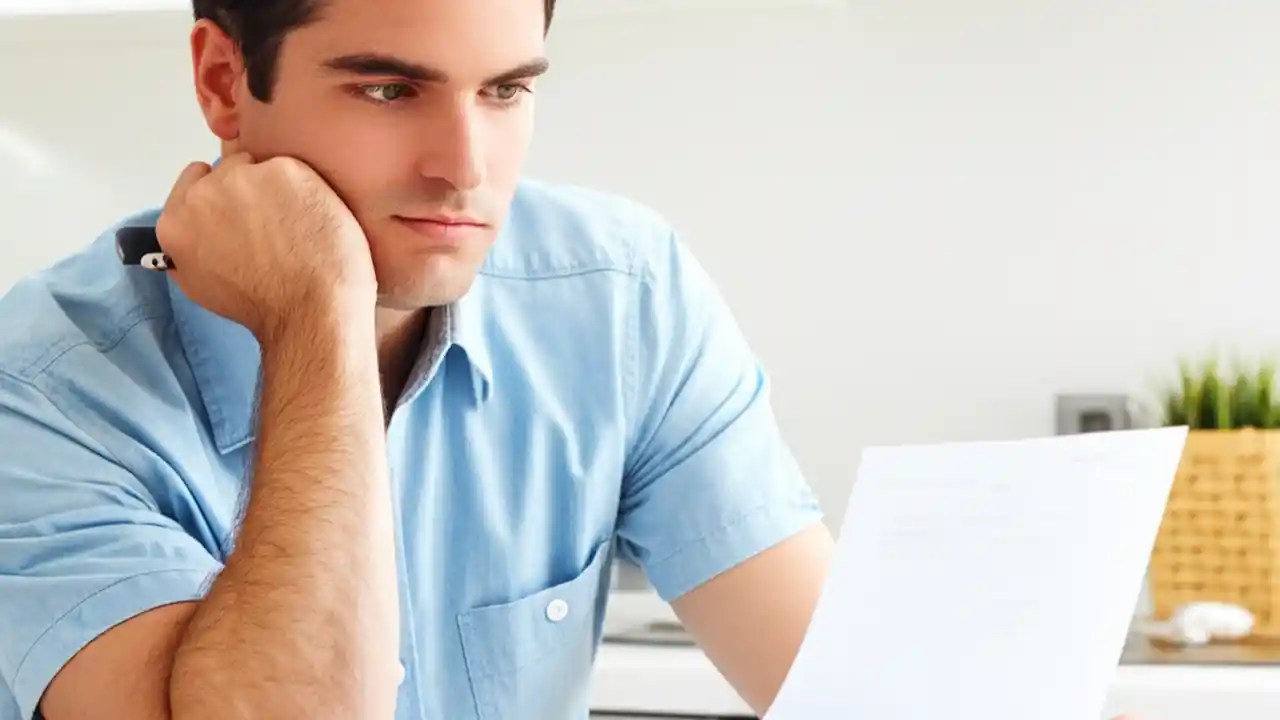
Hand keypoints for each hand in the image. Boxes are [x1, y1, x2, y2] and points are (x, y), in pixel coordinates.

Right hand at [154, 153, 376, 341]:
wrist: (309, 310)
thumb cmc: (262, 307)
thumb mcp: (200, 284)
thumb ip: (187, 247)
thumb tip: (194, 228)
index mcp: (176, 221)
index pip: (195, 178)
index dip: (222, 191)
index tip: (240, 205)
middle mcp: (203, 194)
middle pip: (231, 169)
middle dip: (252, 189)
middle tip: (275, 223)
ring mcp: (243, 178)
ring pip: (264, 167)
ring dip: (279, 187)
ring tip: (296, 226)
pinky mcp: (283, 171)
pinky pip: (296, 170)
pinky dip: (307, 190)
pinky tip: (312, 221)